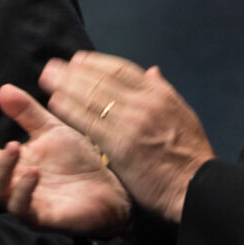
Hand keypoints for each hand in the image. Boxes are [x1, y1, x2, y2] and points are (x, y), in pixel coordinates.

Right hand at [0, 84, 132, 236]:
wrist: (109, 187)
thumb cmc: (77, 161)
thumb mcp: (50, 130)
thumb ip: (26, 112)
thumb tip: (3, 89)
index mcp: (7, 163)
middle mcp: (8, 184)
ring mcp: (22, 202)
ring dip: (0, 168)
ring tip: (13, 146)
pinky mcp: (40, 218)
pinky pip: (20, 208)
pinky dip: (23, 189)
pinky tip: (33, 171)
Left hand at [38, 53, 214, 224]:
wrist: (196, 185)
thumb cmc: (189, 155)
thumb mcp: (183, 114)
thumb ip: (163, 91)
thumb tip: (153, 71)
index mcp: (161, 94)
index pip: (122, 69)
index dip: (95, 62)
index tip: (76, 59)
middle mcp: (146, 103)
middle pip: (102, 79)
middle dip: (73, 71)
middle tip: (52, 67)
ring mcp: (132, 123)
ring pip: (93, 96)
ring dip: (66, 85)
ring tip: (47, 79)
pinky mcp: (121, 145)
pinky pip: (89, 122)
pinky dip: (70, 109)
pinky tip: (54, 103)